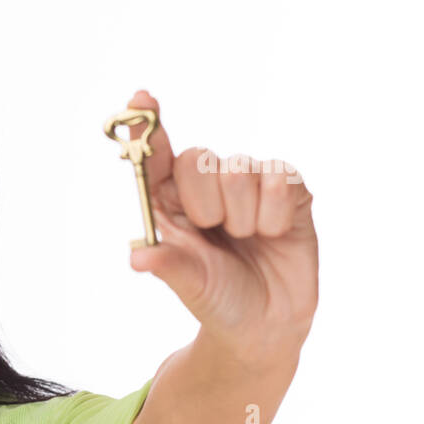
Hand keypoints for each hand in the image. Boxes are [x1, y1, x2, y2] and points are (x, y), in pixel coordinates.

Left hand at [123, 90, 318, 366]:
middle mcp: (203, 187)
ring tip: (245, 241)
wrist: (266, 324)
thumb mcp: (189, 285)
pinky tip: (273, 233)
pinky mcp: (285, 189)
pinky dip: (273, 214)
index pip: (154, 158)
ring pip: (238, 170)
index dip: (147, 127)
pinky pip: (278, 178)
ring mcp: (246, 184)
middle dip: (204, 203)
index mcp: (168, 204)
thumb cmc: (217, 299)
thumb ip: (167, 264)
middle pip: (197, 159)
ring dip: (241, 217)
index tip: (141, 99)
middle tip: (215, 235)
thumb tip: (137, 257)